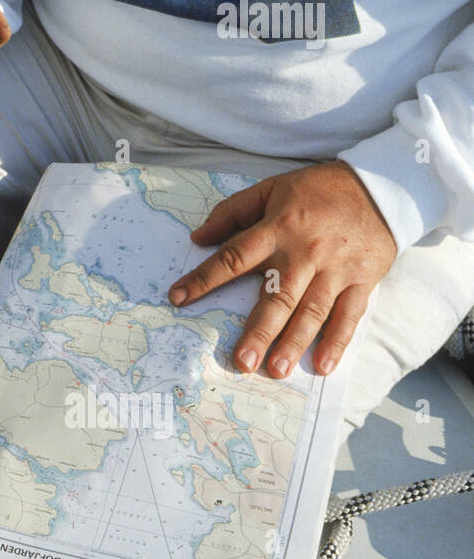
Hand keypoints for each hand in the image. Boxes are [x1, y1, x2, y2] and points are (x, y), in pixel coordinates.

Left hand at [167, 160, 397, 378]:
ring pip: (311, 312)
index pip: (233, 257)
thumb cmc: (317, 190)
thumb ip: (232, 212)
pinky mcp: (362, 280)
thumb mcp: (270, 189)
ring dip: (293, 343)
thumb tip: (198, 237)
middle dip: (258, 331)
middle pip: (277, 297)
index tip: (178, 298)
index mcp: (277, 229)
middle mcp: (304, 253)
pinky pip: (349, 315)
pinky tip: (322, 365)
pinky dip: (337, 341)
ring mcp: (335, 270)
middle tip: (241, 361)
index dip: (204, 278)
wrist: (380, 188)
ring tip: (275, 370)